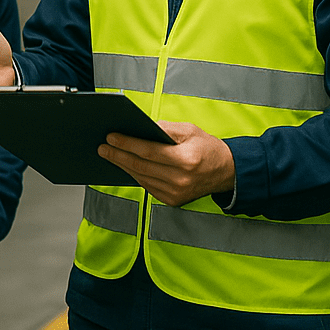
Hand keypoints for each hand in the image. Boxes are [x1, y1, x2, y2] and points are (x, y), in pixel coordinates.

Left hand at [98, 122, 235, 205]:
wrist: (227, 172)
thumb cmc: (207, 147)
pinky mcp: (173, 201)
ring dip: (122, 166)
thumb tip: (140, 128)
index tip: (110, 136)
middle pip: (141, 167)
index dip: (127, 144)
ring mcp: (176, 193)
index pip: (149, 152)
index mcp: (186, 160)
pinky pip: (147, 186)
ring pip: (141, 178)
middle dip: (118, 155)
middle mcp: (180, 180)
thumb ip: (164, 129)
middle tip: (102, 147)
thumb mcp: (189, 130)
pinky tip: (124, 165)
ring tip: (108, 154)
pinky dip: (134, 175)